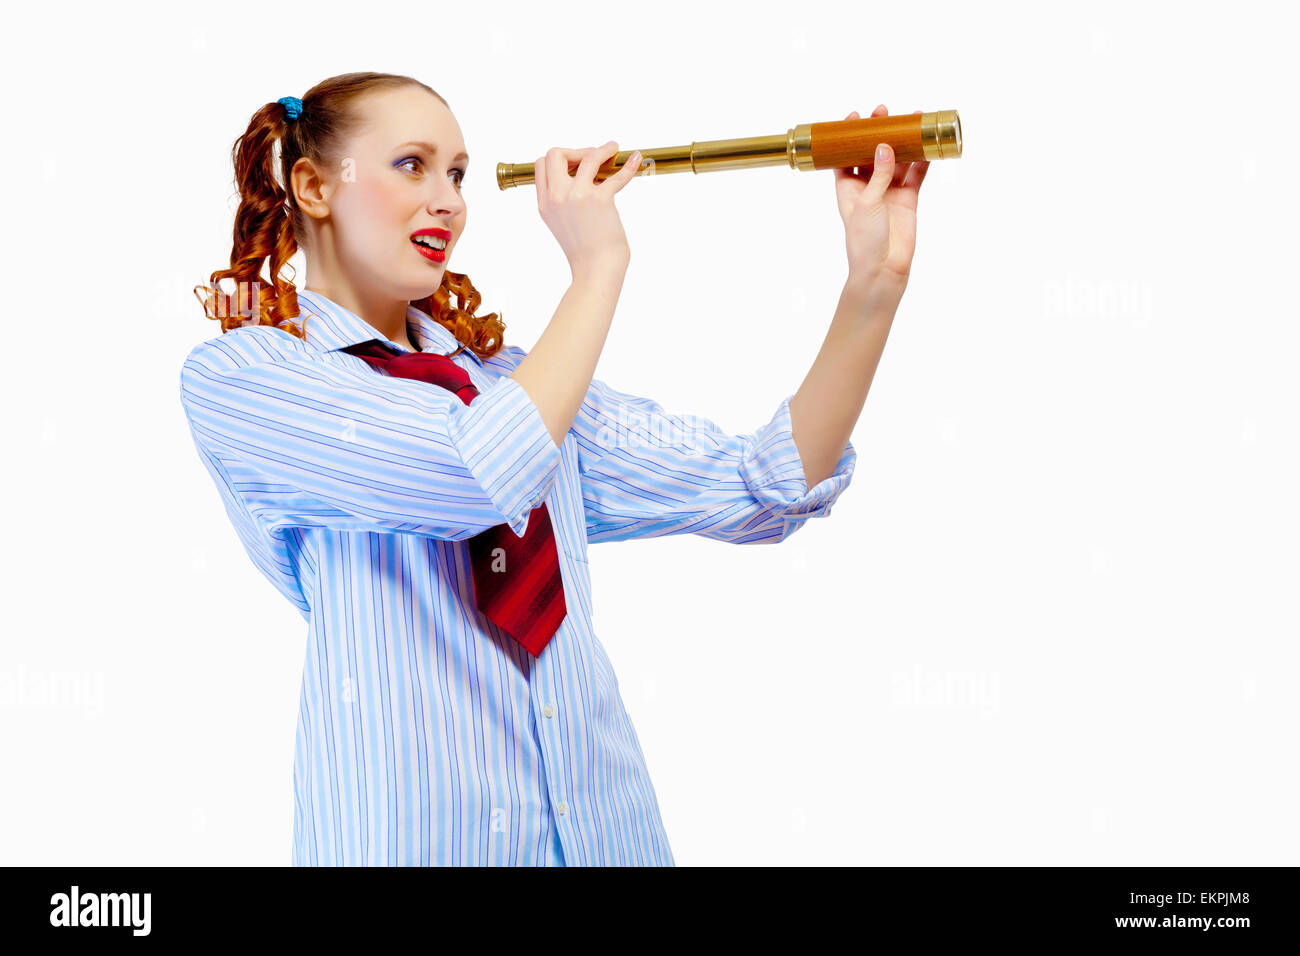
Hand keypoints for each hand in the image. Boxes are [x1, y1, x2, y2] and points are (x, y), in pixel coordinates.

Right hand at [535, 141, 642, 277]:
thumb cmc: (585, 251)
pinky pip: (616, 175)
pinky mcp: (600, 200)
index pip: (541, 165)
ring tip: (613, 148)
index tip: (575, 165)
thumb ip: (564, 200)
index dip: (559, 159)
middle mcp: (556, 197)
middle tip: (591, 158)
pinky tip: (637, 160)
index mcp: (545, 204)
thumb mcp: (561, 224)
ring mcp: (577, 196)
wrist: (595, 270)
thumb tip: (587, 177)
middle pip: (555, 154)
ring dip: (603, 149)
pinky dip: (629, 166)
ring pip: (587, 156)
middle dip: (574, 151)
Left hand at [834, 105, 928, 303]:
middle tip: (884, 111)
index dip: (848, 137)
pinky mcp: (908, 199)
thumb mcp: (867, 203)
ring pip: (897, 160)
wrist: (884, 268)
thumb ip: (877, 174)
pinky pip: (916, 174)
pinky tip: (927, 143)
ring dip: (902, 142)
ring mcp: (889, 192)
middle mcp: (868, 187)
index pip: (845, 156)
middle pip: (872, 153)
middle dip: (878, 132)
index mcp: (848, 188)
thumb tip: (884, 146)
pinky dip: (922, 160)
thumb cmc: (864, 240)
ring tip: (911, 120)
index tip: (855, 117)